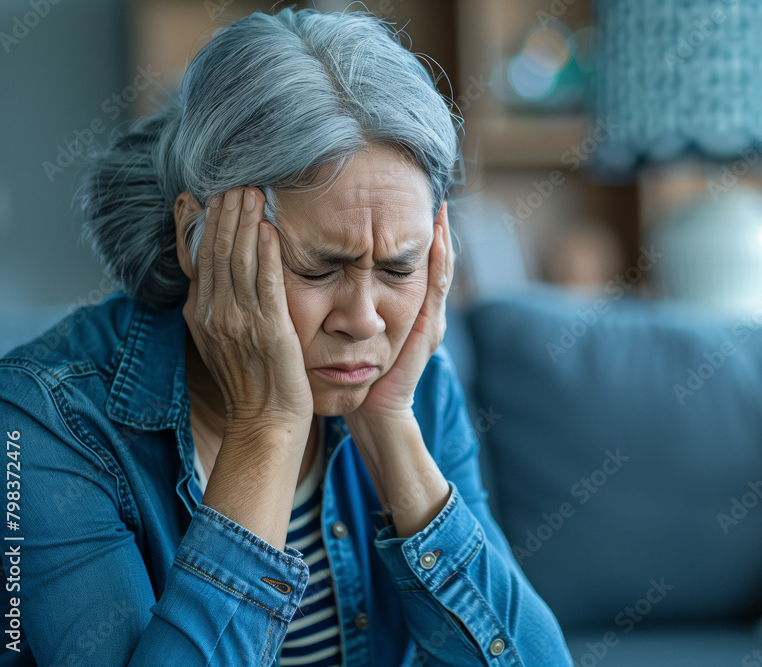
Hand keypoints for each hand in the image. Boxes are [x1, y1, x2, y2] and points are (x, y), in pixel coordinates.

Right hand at [185, 186, 313, 432]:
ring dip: (244, 223)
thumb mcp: (221, 340)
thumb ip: (217, 307)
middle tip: (235, 182)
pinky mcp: (268, 330)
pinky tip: (269, 229)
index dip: (201, 224)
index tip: (204, 195)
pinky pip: (265, 283)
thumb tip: (215, 275)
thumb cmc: (251, 382)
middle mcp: (213, 314)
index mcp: (200, 314)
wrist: (265, 421)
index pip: (197, 258)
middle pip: (215, 252)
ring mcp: (238, 322)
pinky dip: (265, 253)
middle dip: (224, 214)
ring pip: (237, 260)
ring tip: (251, 192)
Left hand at [345, 201, 453, 426]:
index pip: (409, 260)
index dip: (408, 230)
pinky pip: (436, 288)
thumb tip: (321, 274)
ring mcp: (429, 318)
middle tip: (427, 188)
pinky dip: (439, 261)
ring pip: (438, 267)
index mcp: (403, 307)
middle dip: (431, 225)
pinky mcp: (428, 328)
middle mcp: (421, 309)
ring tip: (437, 205)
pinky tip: (437, 238)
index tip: (401, 197)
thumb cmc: (359, 376)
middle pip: (431, 258)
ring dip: (440, 235)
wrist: (376, 412)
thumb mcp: (353, 332)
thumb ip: (348, 306)